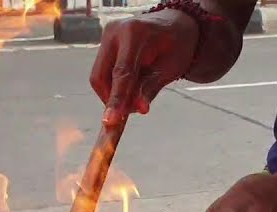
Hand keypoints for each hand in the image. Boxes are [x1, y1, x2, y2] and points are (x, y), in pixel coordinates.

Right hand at [90, 10, 199, 125]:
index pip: (122, 73)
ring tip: (136, 99)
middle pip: (101, 76)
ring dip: (113, 94)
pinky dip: (114, 86)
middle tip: (131, 112)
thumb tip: (138, 109)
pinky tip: (130, 89)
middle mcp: (115, 32)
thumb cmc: (177, 46)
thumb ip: (151, 87)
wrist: (174, 26)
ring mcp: (107, 36)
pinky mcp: (105, 44)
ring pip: (99, 76)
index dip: (116, 99)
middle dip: (112, 100)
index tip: (111, 121)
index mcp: (135, 34)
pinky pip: (103, 72)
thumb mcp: (171, 68)